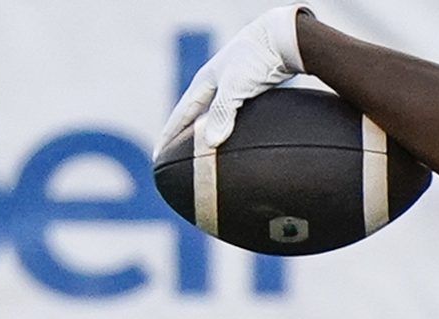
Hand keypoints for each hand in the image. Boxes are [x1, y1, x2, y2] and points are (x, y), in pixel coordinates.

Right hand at [158, 5, 311, 155]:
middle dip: (182, 136)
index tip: (157, 155)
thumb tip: (210, 143)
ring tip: (200, 151)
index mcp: (204, 84)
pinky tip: (232, 137)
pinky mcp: (251, 90)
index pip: (180, 116)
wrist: (282, 42)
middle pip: (193, 116)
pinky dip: (226, 128)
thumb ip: (222, 114)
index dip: (169, 136)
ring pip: (213, 116)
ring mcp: (232, 87)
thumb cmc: (255, 61)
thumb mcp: (235, 88)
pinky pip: (232, 115)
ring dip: (205, 132)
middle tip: (172, 156)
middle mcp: (215, 85)